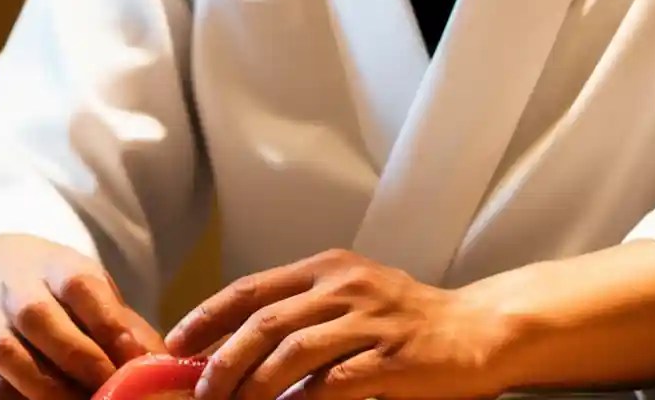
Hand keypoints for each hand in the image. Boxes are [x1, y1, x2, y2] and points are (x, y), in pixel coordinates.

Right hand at [0, 234, 167, 399]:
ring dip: (45, 386)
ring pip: (5, 351)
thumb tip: (164, 368)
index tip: (137, 359)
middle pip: (37, 316)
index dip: (109, 324)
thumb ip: (131, 332)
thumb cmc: (71, 300)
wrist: (8, 277)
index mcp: (58, 267)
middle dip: (78, 358)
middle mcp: (18, 289)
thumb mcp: (103, 299)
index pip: (80, 286)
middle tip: (111, 389)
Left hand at [163, 249, 518, 399]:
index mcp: (326, 268)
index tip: (176, 344)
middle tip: (201, 391)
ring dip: (254, 385)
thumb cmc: (405, 317)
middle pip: (264, 323)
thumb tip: (235, 344)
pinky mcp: (393, 358)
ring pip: (293, 352)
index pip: (251, 289)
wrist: (478, 328)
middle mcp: (343, 287)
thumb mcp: (350, 295)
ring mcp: (369, 322)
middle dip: (222, 360)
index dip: (207, 316)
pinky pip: (336, 383)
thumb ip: (300, 311)